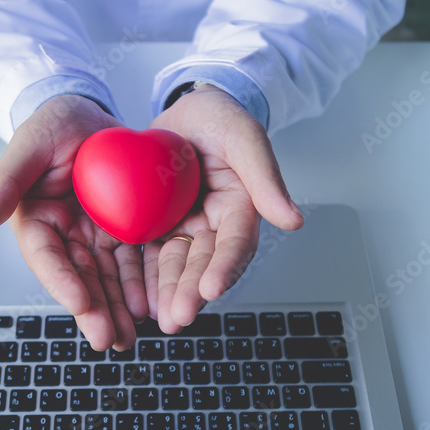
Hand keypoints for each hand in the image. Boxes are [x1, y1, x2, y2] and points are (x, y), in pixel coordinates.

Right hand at [0, 95, 147, 350]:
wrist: (91, 114)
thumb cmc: (55, 123)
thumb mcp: (30, 145)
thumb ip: (5, 182)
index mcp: (37, 221)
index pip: (47, 258)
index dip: (63, 283)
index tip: (81, 304)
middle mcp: (65, 236)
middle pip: (80, 278)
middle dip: (95, 311)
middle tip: (109, 339)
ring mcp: (95, 236)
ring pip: (108, 279)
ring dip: (118, 310)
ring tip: (129, 337)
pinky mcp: (123, 231)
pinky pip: (134, 262)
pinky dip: (141, 286)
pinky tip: (151, 306)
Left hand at [144, 85, 304, 332]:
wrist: (186, 110)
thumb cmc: (220, 117)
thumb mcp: (244, 138)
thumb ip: (266, 178)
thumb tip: (294, 221)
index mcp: (240, 208)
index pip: (235, 244)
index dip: (224, 267)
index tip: (212, 289)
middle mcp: (214, 225)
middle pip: (203, 263)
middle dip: (191, 292)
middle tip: (178, 318)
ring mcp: (185, 227)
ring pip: (176, 265)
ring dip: (168, 293)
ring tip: (160, 319)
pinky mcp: (158, 225)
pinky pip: (149, 253)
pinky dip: (143, 277)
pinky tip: (136, 299)